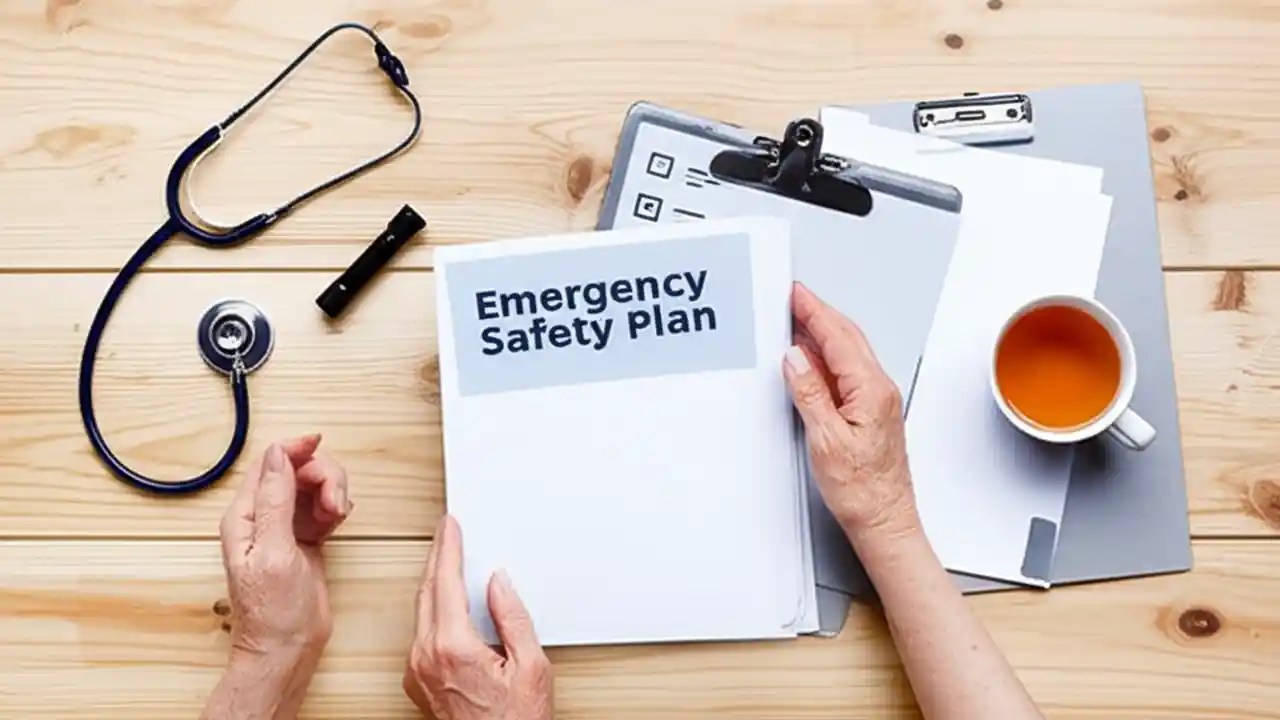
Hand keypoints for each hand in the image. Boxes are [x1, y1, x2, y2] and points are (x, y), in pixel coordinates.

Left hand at [203, 435, 352, 719]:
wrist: (286, 649)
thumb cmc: (273, 613)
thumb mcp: (274, 552)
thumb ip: (276, 501)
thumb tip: (277, 455)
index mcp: (245, 516)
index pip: (269, 464)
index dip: (294, 449)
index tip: (318, 444)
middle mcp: (262, 517)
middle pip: (296, 471)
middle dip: (322, 477)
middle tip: (335, 504)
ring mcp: (284, 527)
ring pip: (313, 486)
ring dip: (331, 493)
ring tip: (337, 516)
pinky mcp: (304, 538)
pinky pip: (322, 506)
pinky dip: (334, 508)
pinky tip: (336, 522)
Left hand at [403, 515, 553, 719]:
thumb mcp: (531, 666)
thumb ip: (513, 618)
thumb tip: (498, 583)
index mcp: (453, 648)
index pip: (445, 582)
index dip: (448, 548)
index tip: (450, 526)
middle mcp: (426, 657)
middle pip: (427, 592)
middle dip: (437, 558)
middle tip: (448, 534)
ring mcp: (416, 671)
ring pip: (421, 612)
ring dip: (434, 583)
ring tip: (449, 561)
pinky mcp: (415, 681)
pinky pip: (421, 633)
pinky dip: (434, 610)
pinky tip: (448, 602)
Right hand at [783, 283, 919, 543]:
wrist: (884, 520)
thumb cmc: (862, 491)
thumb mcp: (826, 440)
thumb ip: (810, 394)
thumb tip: (795, 359)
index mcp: (871, 390)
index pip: (838, 337)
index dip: (814, 310)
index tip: (796, 294)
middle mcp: (879, 390)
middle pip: (847, 338)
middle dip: (818, 314)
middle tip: (792, 300)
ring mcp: (877, 400)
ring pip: (848, 353)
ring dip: (822, 334)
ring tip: (796, 323)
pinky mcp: (871, 412)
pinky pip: (847, 372)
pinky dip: (826, 358)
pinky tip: (810, 361)